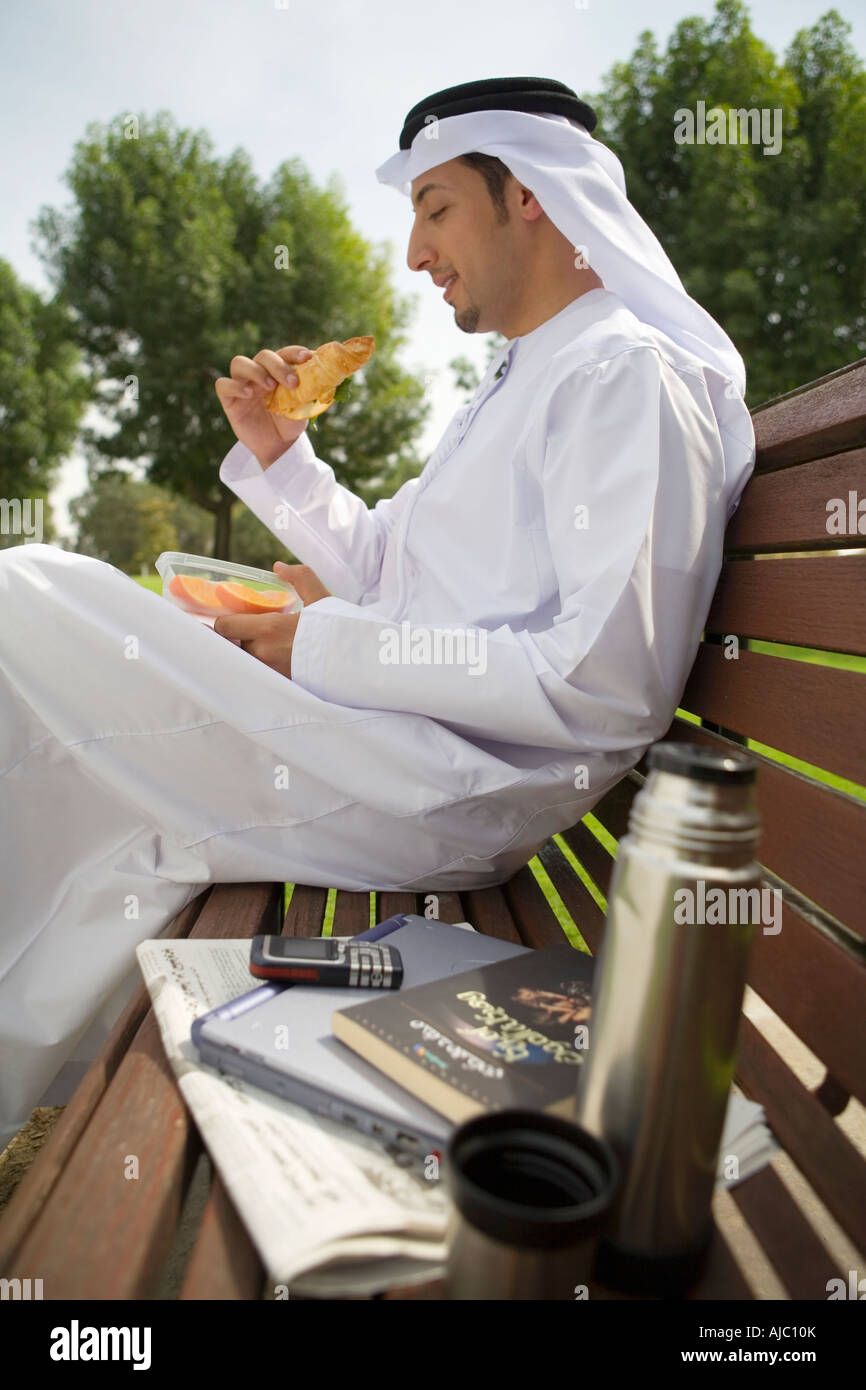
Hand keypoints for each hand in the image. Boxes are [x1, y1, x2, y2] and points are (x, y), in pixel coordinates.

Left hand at [212, 562, 330, 677]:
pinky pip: (261, 674)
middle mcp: (263, 653)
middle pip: (233, 645)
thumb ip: (299, 577)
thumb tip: (279, 567)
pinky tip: (276, 660)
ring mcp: (270, 672)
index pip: (224, 627)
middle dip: (239, 637)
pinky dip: (263, 666)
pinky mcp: (280, 685)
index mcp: (268, 629)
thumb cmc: (337, 630)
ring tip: (265, 645)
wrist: (356, 663)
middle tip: (249, 630)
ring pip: (246, 660)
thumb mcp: (321, 597)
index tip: (233, 617)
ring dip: (250, 652)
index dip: (225, 622)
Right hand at [215, 345, 314, 467]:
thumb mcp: (303, 407)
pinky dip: (235, 385)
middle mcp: (259, 373)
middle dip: (279, 366)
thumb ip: (309, 390)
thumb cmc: (290, 423)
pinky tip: (248, 394)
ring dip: (256, 371)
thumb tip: (328, 377)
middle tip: (292, 383)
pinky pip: (223, 385)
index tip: (308, 357)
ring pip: (239, 363)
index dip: (294, 352)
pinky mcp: (230, 400)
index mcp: (278, 370)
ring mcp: (243, 384)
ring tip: (270, 387)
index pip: (284, 353)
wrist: (279, 447)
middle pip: (263, 356)